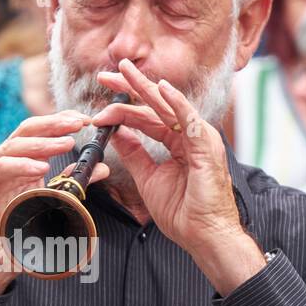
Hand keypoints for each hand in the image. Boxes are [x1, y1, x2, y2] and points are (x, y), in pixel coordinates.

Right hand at [0, 110, 104, 293]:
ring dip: (43, 143)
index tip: (84, 120)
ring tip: (66, 144)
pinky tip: (40, 166)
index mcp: (21, 161)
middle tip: (78, 123)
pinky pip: (0, 167)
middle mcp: (4, 160)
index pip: (40, 133)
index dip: (61, 122)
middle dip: (54, 124)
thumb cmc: (18, 233)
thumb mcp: (51, 203)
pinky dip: (20, 165)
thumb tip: (100, 169)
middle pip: (28, 130)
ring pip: (15, 145)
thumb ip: (71, 183)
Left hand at [91, 59, 266, 293]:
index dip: (122, 109)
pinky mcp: (207, 146)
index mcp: (177, 143)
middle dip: (130, 87)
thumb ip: (134, 154)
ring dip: (146, 87)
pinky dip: (175, 101)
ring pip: (168, 106)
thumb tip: (116, 133)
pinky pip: (189, 118)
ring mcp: (199, 138)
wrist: (203, 235)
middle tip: (106, 74)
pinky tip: (159, 88)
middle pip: (156, 105)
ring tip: (125, 71)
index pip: (147, 118)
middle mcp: (188, 136)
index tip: (98, 108)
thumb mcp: (149, 178)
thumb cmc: (183, 213)